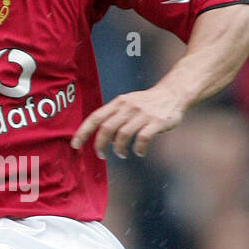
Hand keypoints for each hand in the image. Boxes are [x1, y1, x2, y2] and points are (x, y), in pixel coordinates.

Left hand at [70, 86, 186, 159]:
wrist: (173, 93)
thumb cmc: (146, 102)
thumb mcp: (127, 102)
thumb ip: (114, 116)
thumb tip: (102, 138)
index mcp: (118, 102)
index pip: (95, 117)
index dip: (83, 132)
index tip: (75, 145)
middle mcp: (128, 107)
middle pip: (106, 128)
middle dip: (99, 145)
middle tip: (101, 155)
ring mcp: (143, 114)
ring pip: (123, 135)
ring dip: (119, 149)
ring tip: (121, 154)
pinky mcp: (157, 122)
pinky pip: (142, 139)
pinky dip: (138, 149)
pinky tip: (139, 153)